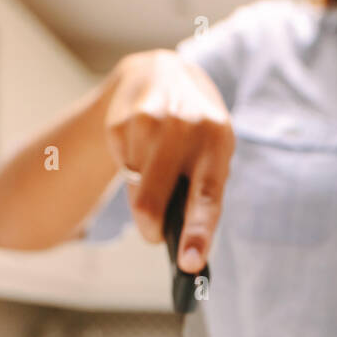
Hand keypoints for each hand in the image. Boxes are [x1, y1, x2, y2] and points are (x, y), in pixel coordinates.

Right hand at [103, 50, 233, 271]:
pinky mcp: (119, 120)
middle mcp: (184, 126)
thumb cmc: (196, 130)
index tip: (189, 264)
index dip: (198, 233)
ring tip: (157, 164)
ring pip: (134, 189)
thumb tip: (180, 240)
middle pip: (151, 201)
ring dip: (142, 190)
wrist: (161, 72)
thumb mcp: (212, 152)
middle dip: (151, 228)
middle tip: (155, 234)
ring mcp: (147, 120)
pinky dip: (131, 167)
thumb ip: (200, 192)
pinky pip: (120, 168)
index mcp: (217, 139)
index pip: (206, 196)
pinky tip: (141, 145)